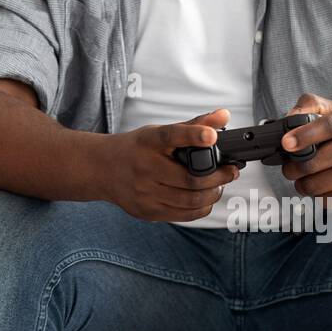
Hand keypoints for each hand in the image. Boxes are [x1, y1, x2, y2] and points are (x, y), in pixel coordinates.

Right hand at [103, 109, 240, 221]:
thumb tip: (225, 115)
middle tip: (229, 173)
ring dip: (212, 194)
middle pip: (190, 179)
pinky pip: (183, 215)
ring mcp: (144, 192)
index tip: (212, 136)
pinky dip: (201, 208)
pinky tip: (204, 199)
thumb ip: (194, 125)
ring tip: (218, 186)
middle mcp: (145, 167)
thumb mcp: (159, 132)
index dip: (194, 135)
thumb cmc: (137, 148)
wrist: (102, 169)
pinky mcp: (147, 211)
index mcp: (148, 141)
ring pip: (190, 201)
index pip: (172, 136)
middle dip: (218, 178)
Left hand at [277, 93, 331, 208]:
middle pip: (311, 164)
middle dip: (291, 167)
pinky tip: (322, 186)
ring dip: (301, 184)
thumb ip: (314, 106)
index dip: (303, 136)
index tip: (286, 144)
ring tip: (304, 177)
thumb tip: (288, 117)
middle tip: (290, 165)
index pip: (327, 127)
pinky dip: (318, 195)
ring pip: (314, 186)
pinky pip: (326, 201)